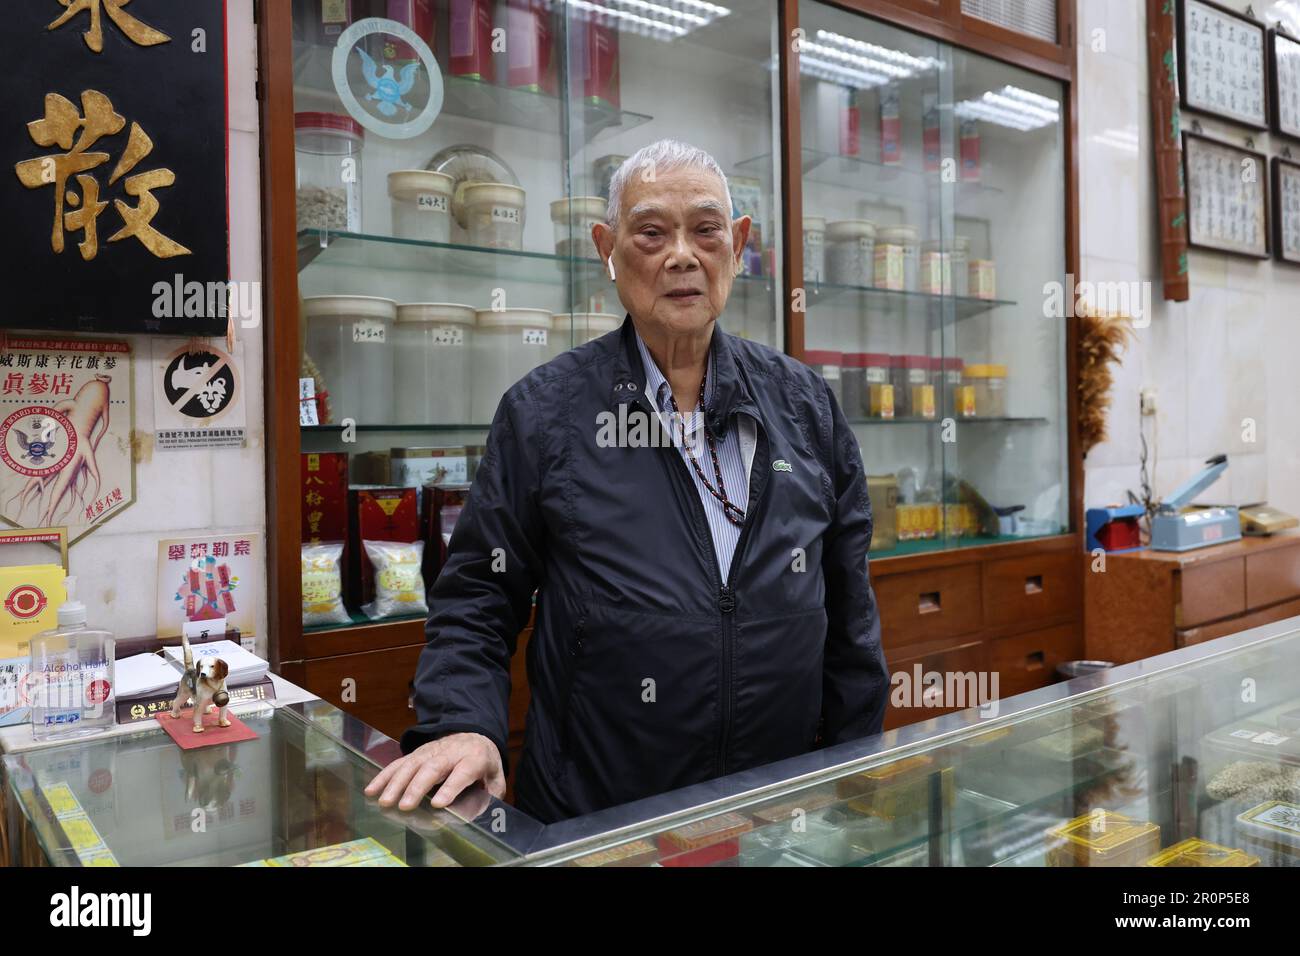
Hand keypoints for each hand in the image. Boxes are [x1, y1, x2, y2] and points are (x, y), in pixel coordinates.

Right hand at [364, 733, 505, 811]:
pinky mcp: (417, 753)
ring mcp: (430, 751)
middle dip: (417, 787)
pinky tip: (372, 790)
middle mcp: (450, 752)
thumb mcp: (496, 776)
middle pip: (433, 767)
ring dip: (396, 783)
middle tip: (404, 806)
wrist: (473, 734)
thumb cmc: (483, 761)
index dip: (451, 787)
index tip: (439, 804)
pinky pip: (398, 763)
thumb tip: (481, 814)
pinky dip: (384, 776)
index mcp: (474, 758)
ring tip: (384, 801)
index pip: (462, 772)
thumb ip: (491, 795)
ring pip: (412, 764)